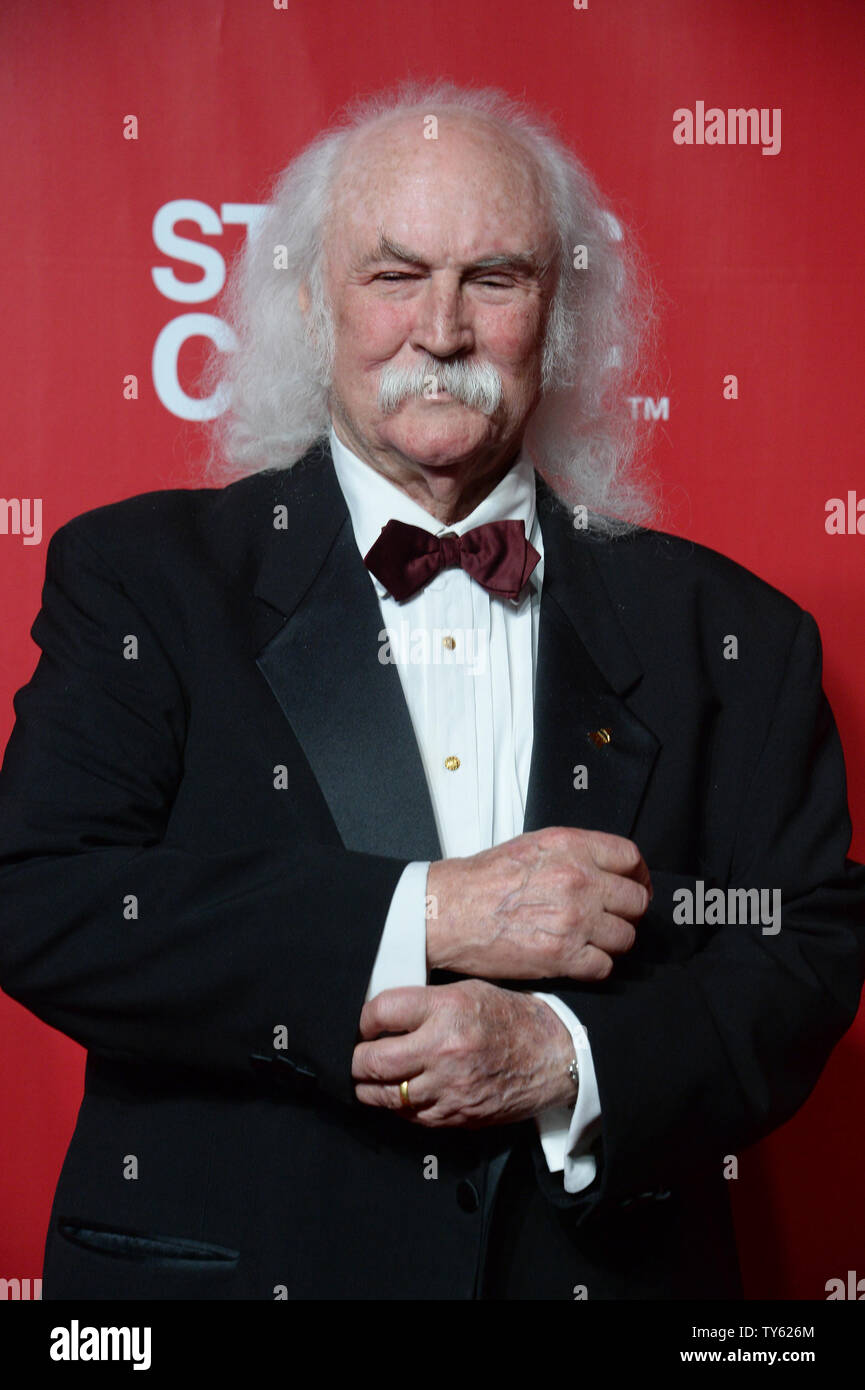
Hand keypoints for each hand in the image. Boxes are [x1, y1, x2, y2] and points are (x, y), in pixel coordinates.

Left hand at [352, 978, 576, 1126]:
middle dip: (355, 1060)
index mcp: (446, 1010)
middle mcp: (444, 1049)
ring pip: (386, 1096)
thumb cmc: (511, 1018)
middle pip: (373, 1061)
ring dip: (368, 1088)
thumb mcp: (468, 992)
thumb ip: (424, 1003)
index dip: (362, 1020)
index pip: (380, 1013)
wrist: (553, 1056)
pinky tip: (397, 1094)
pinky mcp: (456, 1115)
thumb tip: (382, 1015)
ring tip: (365, 1078)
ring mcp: (449, 1087)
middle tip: (354, 1056)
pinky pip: (411, 1116)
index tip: (362, 1024)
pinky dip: (398, 1106)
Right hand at [426, 824, 650, 981]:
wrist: (449, 911)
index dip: (638, 875)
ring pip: (625, 937)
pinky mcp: (563, 956)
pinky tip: (578, 959)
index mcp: (572, 847)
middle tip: (612, 918)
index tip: (636, 885)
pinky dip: (595, 967)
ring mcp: (574, 919)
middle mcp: (579, 880)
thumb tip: (602, 868)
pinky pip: (604, 967)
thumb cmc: (481, 881)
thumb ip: (573, 854)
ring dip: (612, 942)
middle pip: (636, 900)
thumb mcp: (533, 846)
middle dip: (627, 912)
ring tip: (592, 941)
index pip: (630, 857)